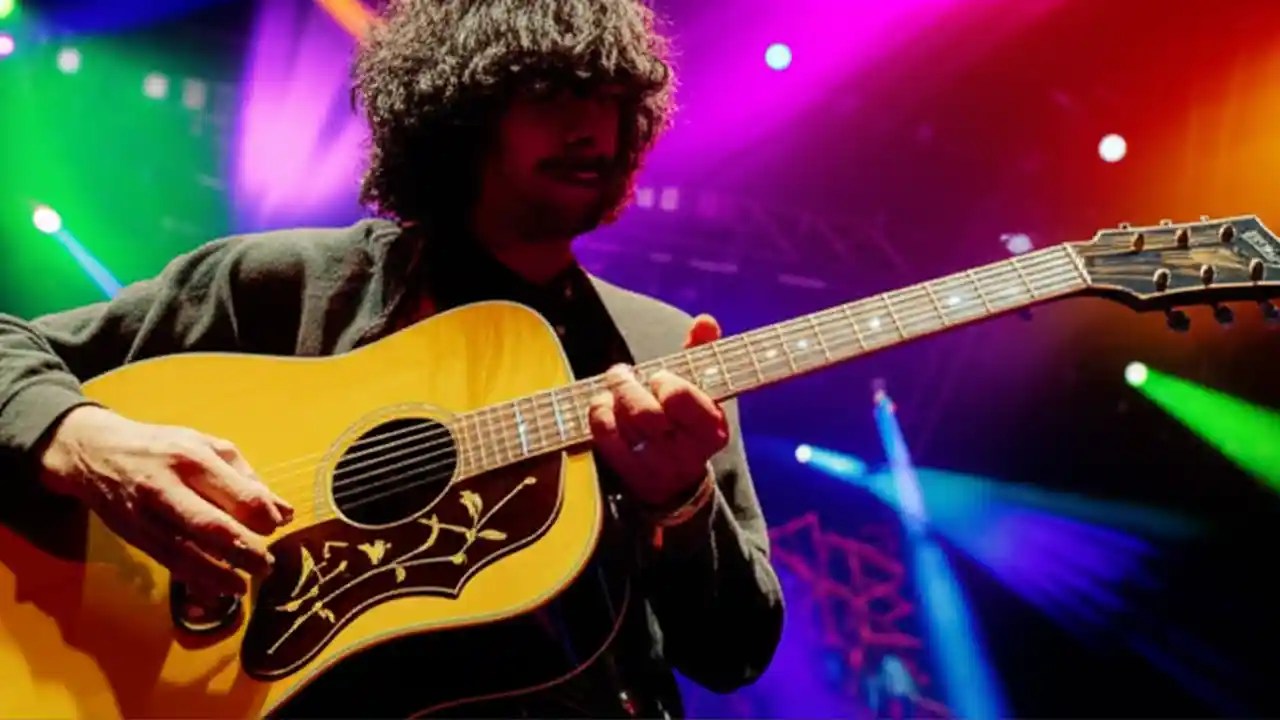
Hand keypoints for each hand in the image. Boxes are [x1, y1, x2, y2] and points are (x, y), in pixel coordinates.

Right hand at [38, 405, 293, 597]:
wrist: (95, 453)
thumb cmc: (163, 447)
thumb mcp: (207, 446)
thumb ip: (246, 478)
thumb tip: (284, 512)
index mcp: (193, 458)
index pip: (237, 493)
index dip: (262, 516)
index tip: (276, 527)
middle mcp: (168, 486)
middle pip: (212, 526)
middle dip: (244, 550)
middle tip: (266, 565)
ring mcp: (146, 514)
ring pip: (186, 551)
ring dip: (219, 574)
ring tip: (244, 585)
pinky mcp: (133, 535)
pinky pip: (167, 561)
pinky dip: (193, 578)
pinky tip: (215, 588)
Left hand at [588, 314, 728, 508]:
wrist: (677, 481)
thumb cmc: (686, 420)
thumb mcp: (701, 391)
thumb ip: (702, 354)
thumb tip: (705, 320)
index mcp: (712, 430)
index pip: (678, 398)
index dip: (663, 381)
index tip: (660, 376)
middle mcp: (687, 454)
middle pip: (646, 414)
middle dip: (628, 386)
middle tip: (622, 372)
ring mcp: (656, 467)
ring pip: (624, 422)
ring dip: (613, 396)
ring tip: (614, 385)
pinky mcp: (629, 473)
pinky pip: (604, 434)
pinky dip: (599, 412)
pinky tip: (604, 405)